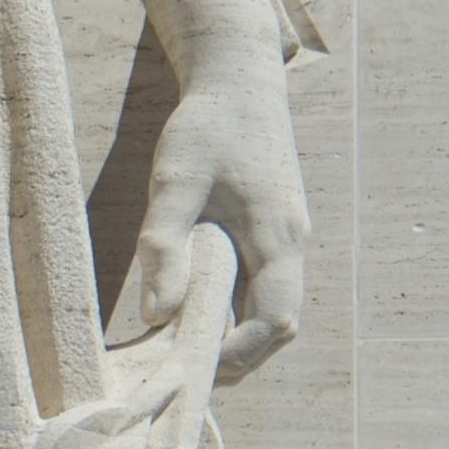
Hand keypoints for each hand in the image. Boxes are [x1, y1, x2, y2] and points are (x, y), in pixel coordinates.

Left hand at [127, 33, 307, 380]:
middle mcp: (291, 243)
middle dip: (237, 356)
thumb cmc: (206, 125)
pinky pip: (259, 285)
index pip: (276, 320)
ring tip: (176, 349)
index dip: (239, 354)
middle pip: (278, 324)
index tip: (191, 368)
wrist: (238, 76)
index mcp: (278, 236)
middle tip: (178, 372)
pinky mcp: (270, 230)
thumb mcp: (175, 181)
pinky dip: (231, 308)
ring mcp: (284, 237)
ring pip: (269, 306)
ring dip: (233, 334)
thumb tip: (157, 316)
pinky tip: (187, 310)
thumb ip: (165, 246)